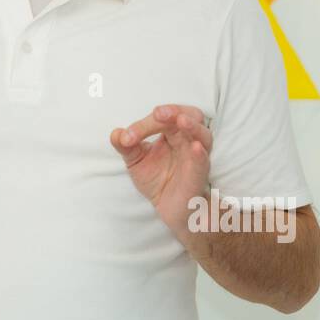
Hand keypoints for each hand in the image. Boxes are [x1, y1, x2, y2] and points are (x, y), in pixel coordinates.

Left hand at [110, 105, 212, 247]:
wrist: (169, 207)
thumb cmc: (157, 178)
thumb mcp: (135, 160)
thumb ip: (125, 146)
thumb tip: (115, 134)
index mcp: (172, 133)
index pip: (162, 120)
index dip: (143, 125)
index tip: (127, 137)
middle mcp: (186, 140)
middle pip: (187, 117)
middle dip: (174, 112)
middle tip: (158, 114)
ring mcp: (195, 156)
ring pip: (203, 135)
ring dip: (192, 125)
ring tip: (181, 121)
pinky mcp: (199, 175)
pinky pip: (203, 162)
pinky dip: (200, 154)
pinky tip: (195, 147)